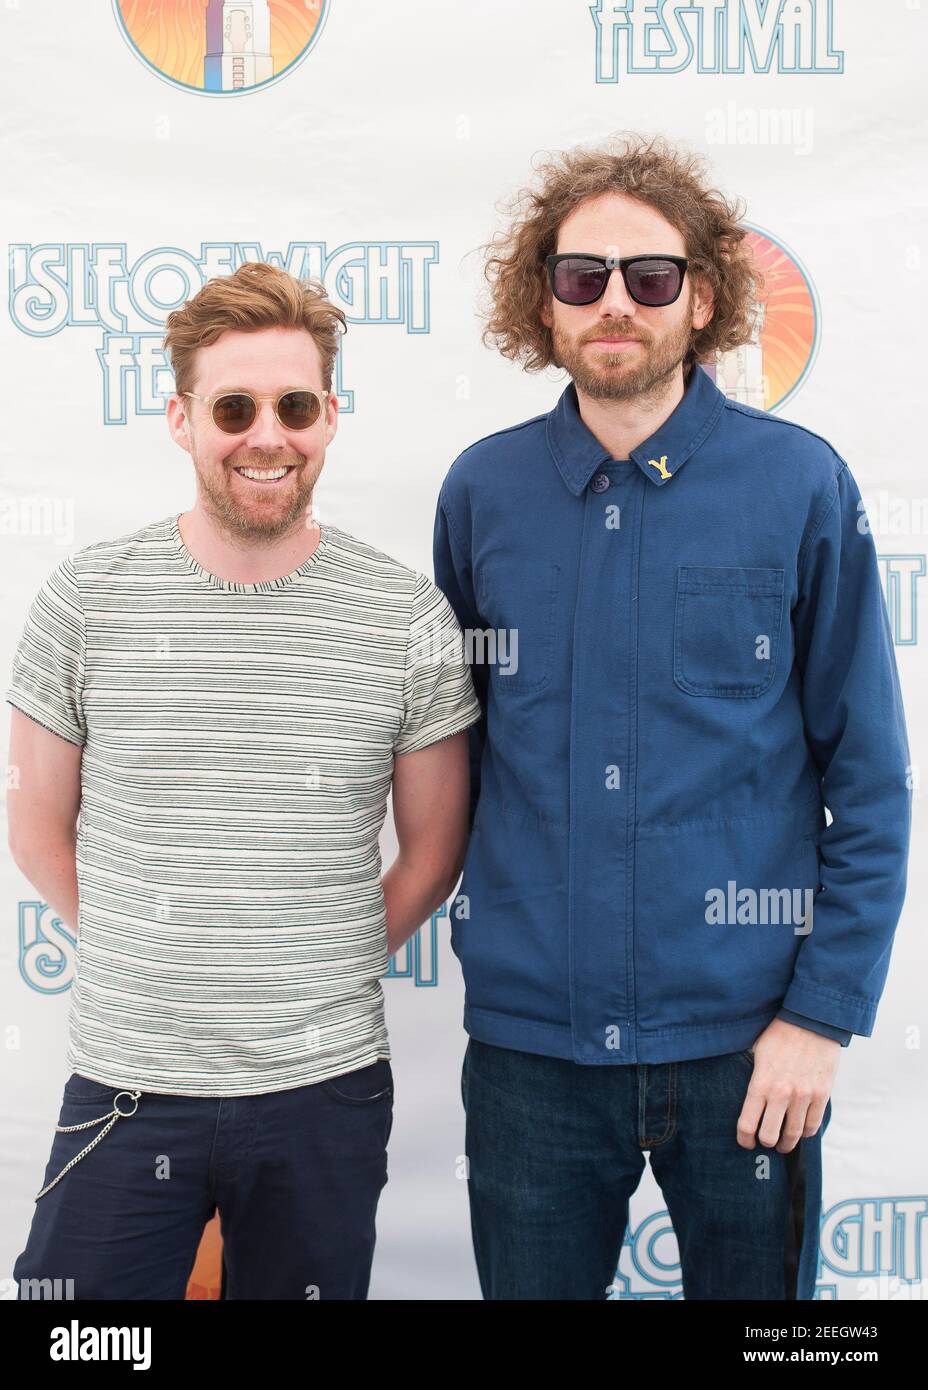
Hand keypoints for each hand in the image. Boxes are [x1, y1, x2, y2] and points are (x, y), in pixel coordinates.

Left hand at [736, 1018, 839, 1153]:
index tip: (745, 1142)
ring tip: (783, 1143)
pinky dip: (806, 1133)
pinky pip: (813, 1125)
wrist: (811, 1020)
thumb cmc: (779, 1034)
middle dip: (765, 1143)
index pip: (747, 1125)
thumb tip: (742, 1094)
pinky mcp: (822, 1094)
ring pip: (794, 1135)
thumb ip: (752, 1076)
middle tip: (764, 1142)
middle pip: (769, 1136)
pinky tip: (800, 1131)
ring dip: (786, 1143)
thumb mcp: (756, 1052)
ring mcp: (803, 1096)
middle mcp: (781, 1093)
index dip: (744, 1139)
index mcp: (761, 1083)